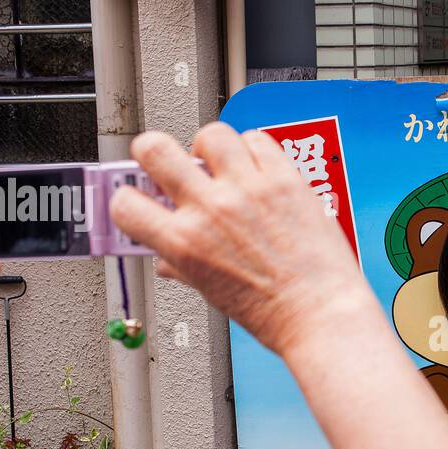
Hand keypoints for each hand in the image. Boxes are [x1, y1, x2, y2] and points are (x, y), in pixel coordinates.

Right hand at [109, 124, 369, 355]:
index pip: (126, 204)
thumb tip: (164, 257)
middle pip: (155, 149)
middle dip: (152, 152)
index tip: (138, 199)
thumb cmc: (272, 313)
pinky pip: (258, 140)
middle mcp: (211, 210)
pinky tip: (257, 170)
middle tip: (165, 163)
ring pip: (210, 134)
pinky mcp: (284, 180)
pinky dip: (253, 150)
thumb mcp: (211, 292)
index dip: (127, 199)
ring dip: (209, 148)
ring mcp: (248, 190)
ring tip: (220, 165)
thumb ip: (183, 265)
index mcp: (185, 244)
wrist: (321, 313)